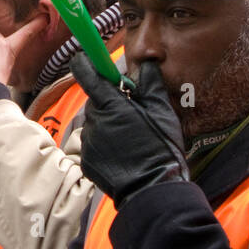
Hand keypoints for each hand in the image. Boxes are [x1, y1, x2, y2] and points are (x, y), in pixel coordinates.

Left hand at [69, 53, 186, 205]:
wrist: (153, 190)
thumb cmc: (160, 148)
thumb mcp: (162, 110)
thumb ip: (150, 82)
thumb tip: (146, 61)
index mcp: (111, 105)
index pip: (87, 74)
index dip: (86, 63)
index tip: (88, 58)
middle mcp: (94, 121)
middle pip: (95, 101)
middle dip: (110, 102)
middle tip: (133, 113)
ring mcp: (88, 143)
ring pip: (95, 123)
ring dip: (108, 124)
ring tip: (131, 139)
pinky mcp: (86, 161)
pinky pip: (93, 144)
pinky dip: (104, 145)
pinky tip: (123, 154)